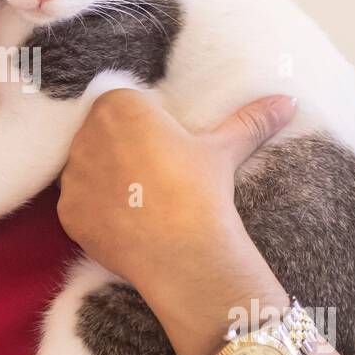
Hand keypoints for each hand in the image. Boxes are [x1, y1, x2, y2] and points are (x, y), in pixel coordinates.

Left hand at [56, 89, 296, 354]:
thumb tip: (287, 102)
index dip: (139, 124)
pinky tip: (124, 222)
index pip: (120, 104)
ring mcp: (73, 176)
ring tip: (138, 199)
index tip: (159, 145)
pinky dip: (94, 211)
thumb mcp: (224, 149)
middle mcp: (87, 135)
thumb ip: (250, 120)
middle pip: (98, 134)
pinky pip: (77, 204)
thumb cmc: (202, 190)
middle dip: (118, 149)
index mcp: (119, 106)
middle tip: (151, 174)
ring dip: (103, 178)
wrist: (184, 252)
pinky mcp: (67, 213)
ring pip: (85, 168)